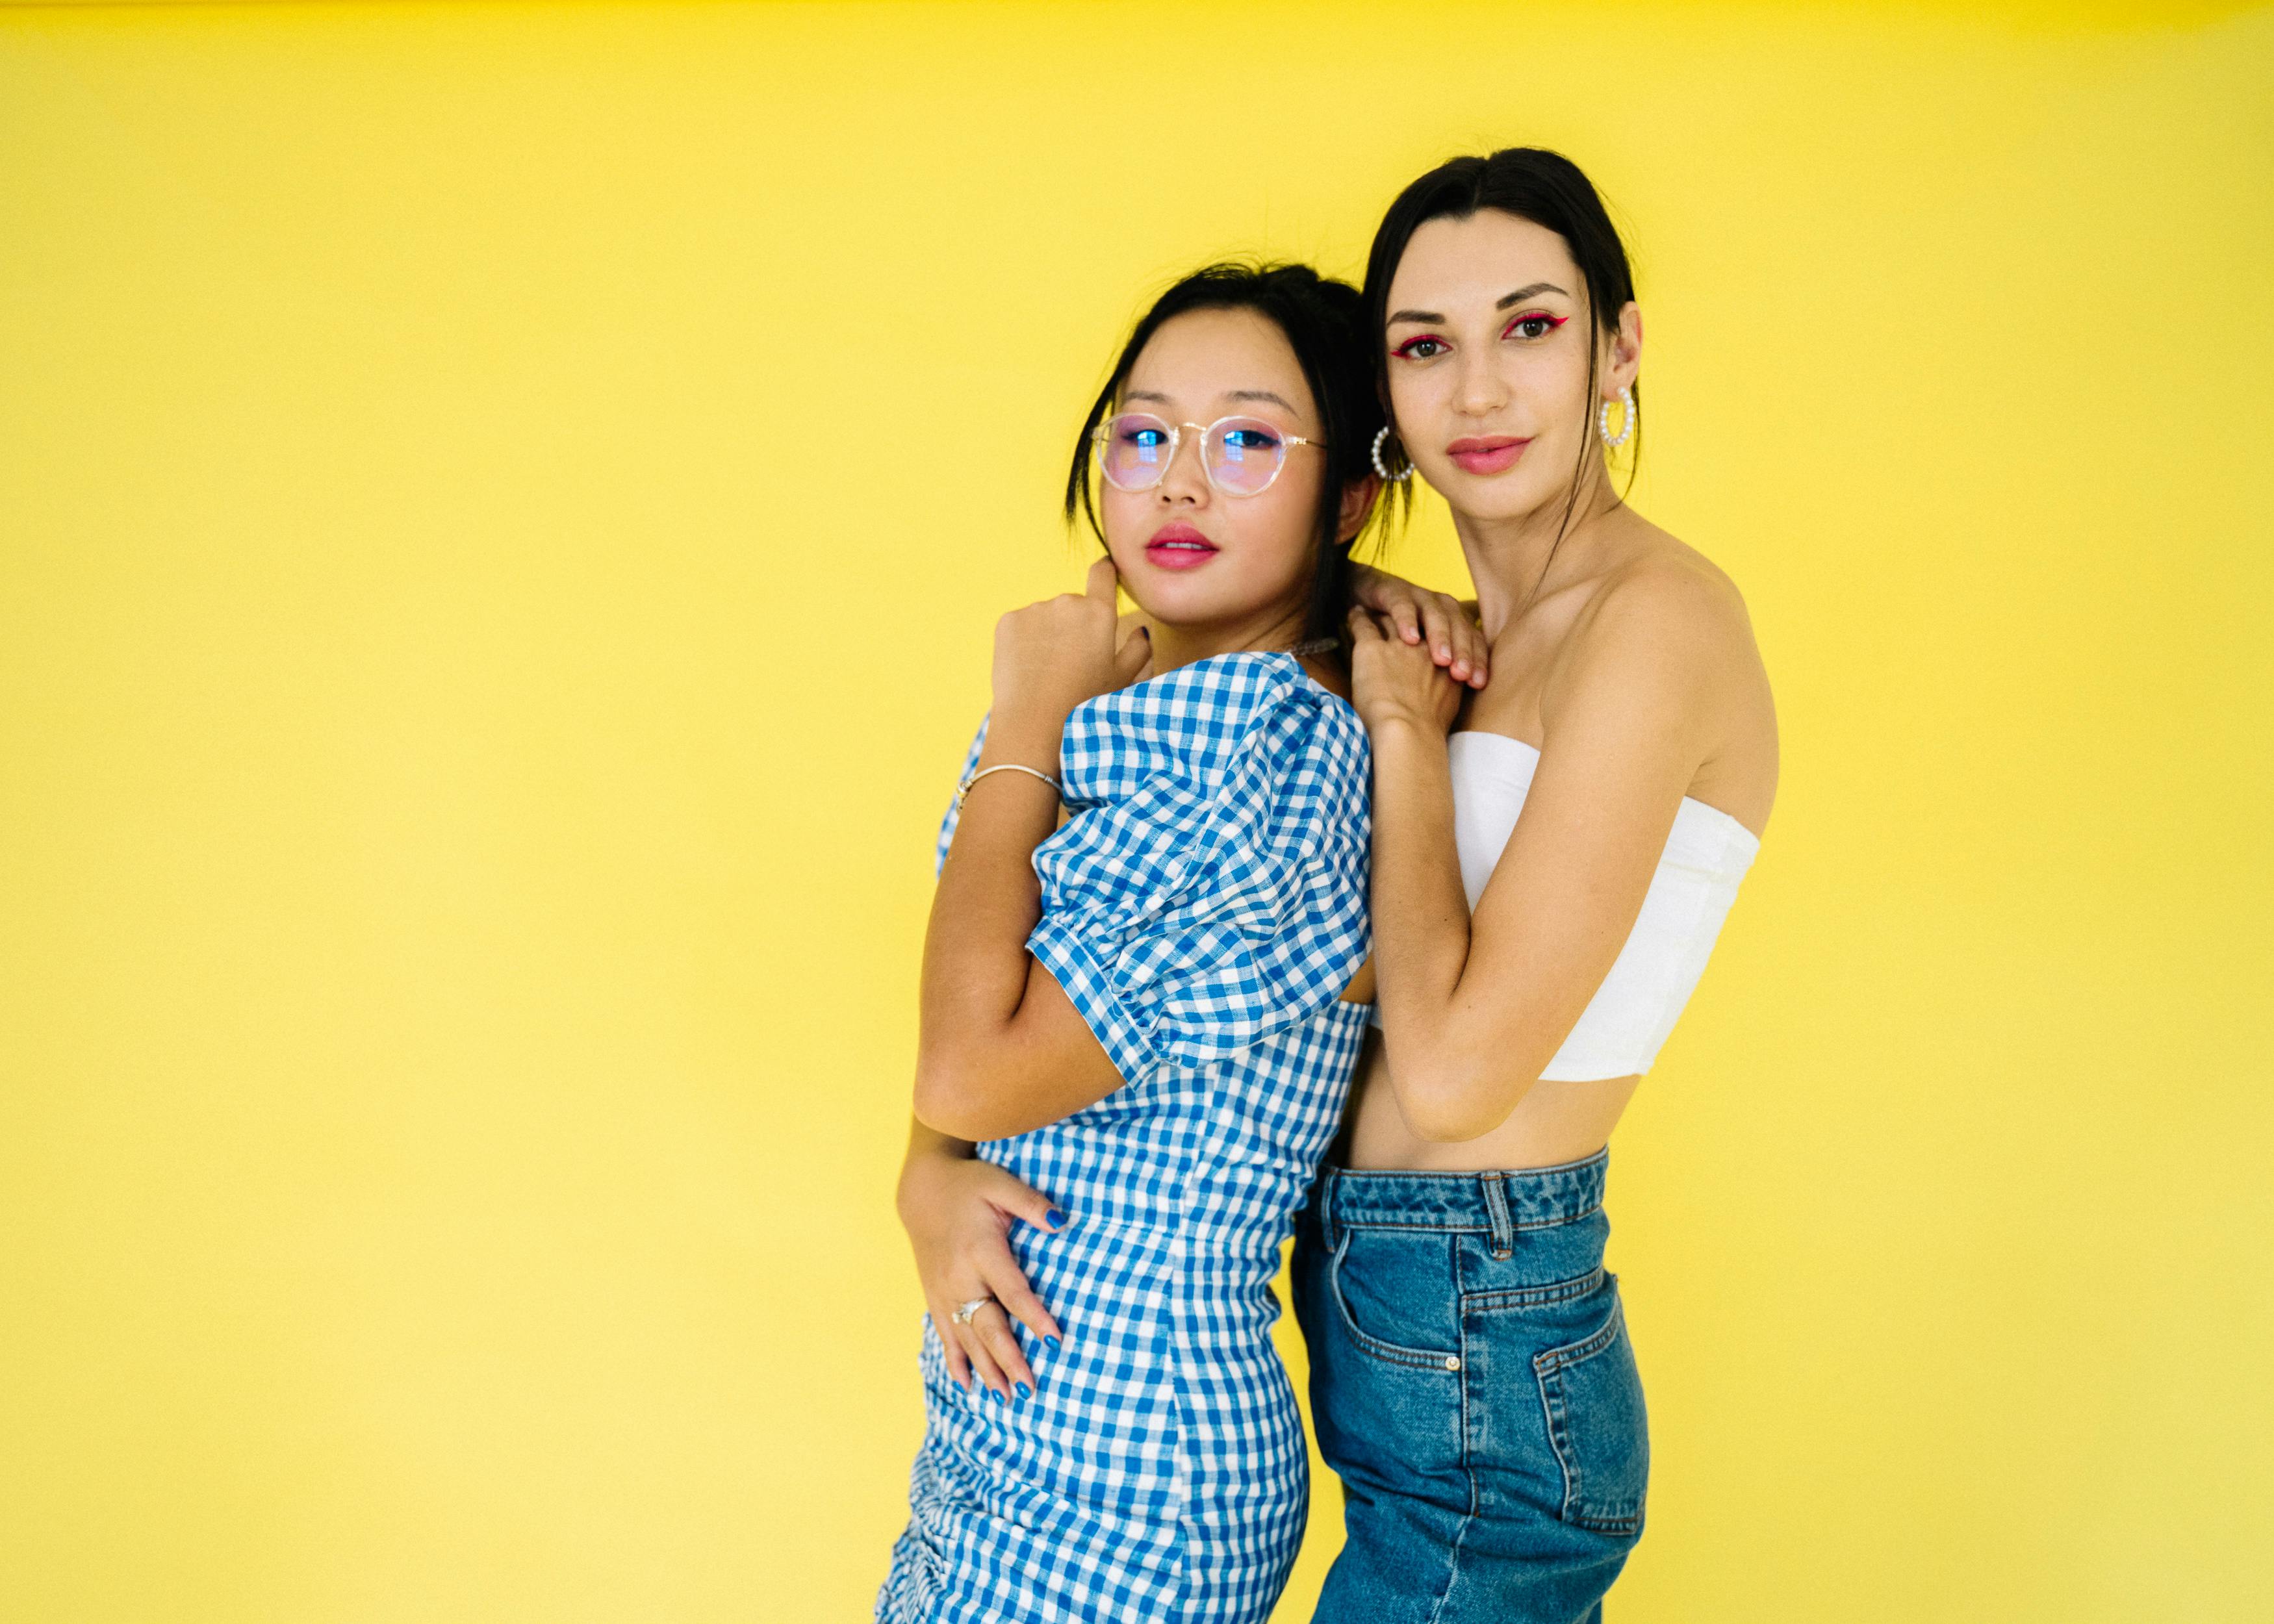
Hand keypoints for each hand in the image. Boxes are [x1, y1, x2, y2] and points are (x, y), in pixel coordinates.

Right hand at [897, 1146, 1067, 1399]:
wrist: (921, 1190)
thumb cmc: (969, 1186)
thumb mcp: (1002, 1184)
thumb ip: (1032, 1205)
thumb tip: (1063, 1224)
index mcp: (980, 1250)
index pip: (1012, 1291)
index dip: (1034, 1317)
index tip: (1054, 1342)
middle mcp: (960, 1277)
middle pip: (988, 1325)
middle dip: (1009, 1359)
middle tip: (1029, 1389)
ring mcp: (943, 1291)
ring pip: (967, 1338)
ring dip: (987, 1369)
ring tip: (1006, 1398)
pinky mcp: (934, 1297)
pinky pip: (945, 1335)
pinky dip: (956, 1362)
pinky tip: (968, 1386)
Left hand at [990, 557, 1153, 746]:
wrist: (1033, 723)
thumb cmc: (1083, 704)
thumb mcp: (1122, 679)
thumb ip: (1138, 649)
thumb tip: (1140, 630)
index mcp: (1098, 613)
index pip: (1103, 572)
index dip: (1105, 572)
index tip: (1104, 575)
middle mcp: (1066, 602)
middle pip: (1073, 604)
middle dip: (1073, 624)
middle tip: (1071, 661)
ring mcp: (1034, 610)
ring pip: (1045, 616)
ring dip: (1048, 633)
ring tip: (1048, 671)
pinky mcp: (1007, 621)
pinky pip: (1020, 625)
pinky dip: (1024, 641)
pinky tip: (1028, 668)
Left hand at [1348, 605, 1465, 738]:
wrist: (1409, 731)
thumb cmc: (1426, 730)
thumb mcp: (1446, 706)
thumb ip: (1441, 692)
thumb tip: (1432, 696)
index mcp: (1444, 661)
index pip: (1436, 634)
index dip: (1428, 629)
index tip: (1420, 630)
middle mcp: (1425, 646)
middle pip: (1418, 621)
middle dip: (1409, 616)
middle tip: (1397, 613)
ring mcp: (1398, 645)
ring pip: (1390, 619)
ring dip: (1382, 614)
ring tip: (1372, 609)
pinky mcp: (1372, 648)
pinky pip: (1364, 625)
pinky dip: (1357, 618)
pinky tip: (1353, 613)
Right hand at [1350, 563, 1489, 688]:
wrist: (1365, 600)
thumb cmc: (1396, 640)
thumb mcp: (1421, 656)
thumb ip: (1441, 669)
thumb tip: (1456, 698)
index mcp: (1454, 622)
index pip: (1474, 643)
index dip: (1478, 662)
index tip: (1477, 685)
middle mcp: (1442, 607)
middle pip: (1460, 629)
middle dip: (1463, 651)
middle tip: (1461, 674)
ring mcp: (1419, 597)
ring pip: (1436, 615)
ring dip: (1441, 636)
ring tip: (1441, 660)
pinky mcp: (1394, 592)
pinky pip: (1403, 606)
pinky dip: (1407, 621)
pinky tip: (1410, 640)